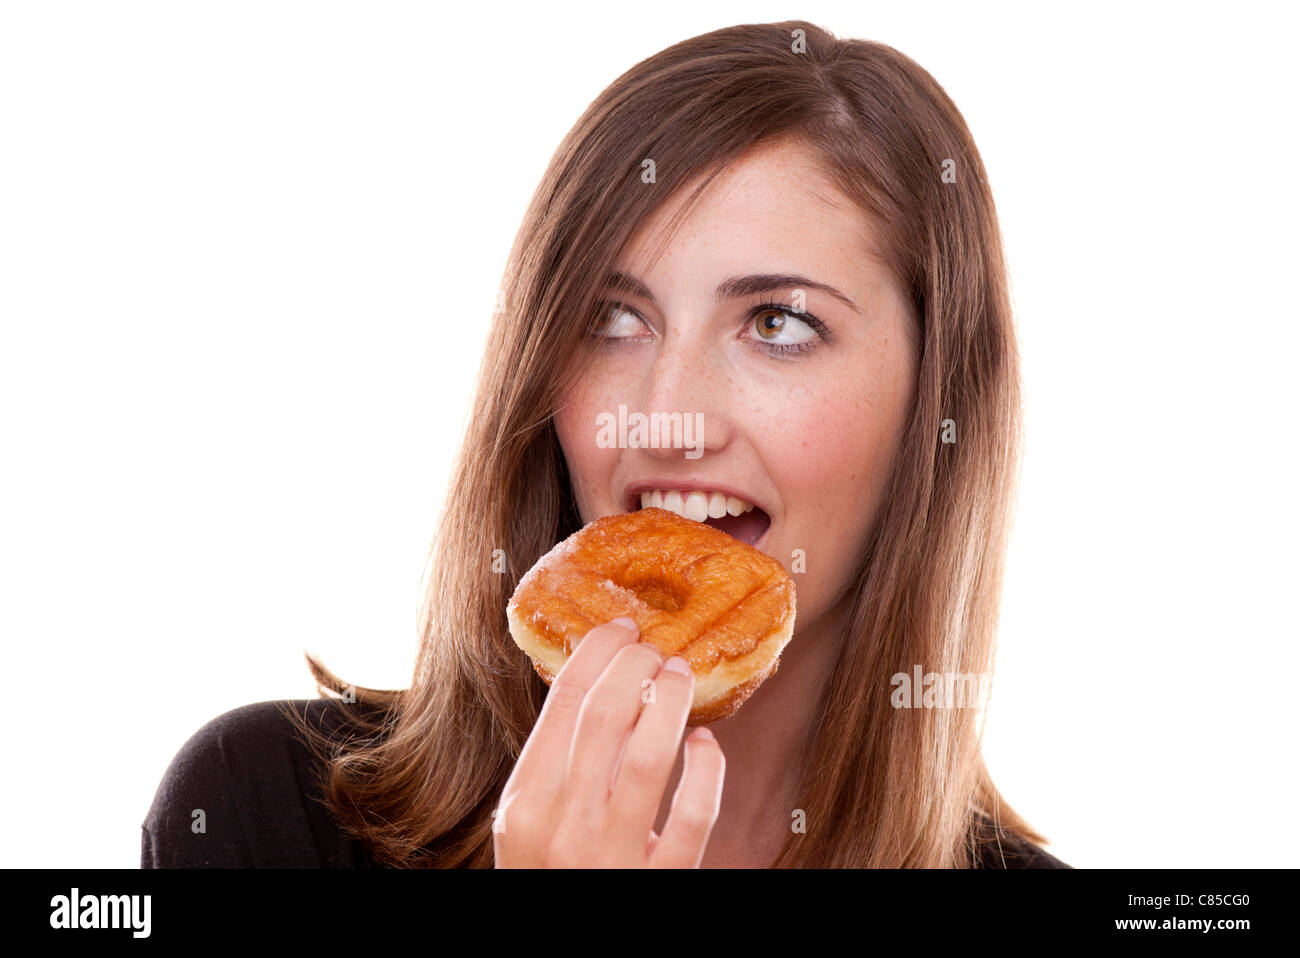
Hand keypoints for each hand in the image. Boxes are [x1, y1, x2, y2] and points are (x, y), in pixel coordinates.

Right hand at [493, 618, 724, 866]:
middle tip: (656, 649)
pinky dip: (705, 770)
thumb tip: (596, 683)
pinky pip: (693, 814)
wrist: (561, 955)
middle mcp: (565, 824)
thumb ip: (553, 765)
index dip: (598, 652)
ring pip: (650, 755)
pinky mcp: (662, 882)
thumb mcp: (528, 823)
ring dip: (672, 703)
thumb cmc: (551, 875)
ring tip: (681, 678)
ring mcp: (613, 855)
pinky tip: (705, 746)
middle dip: (637, 666)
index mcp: (526, 802)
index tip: (621, 628)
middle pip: (607, 715)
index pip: (564, 702)